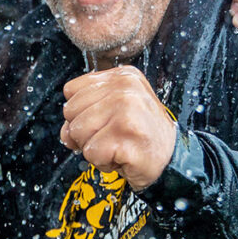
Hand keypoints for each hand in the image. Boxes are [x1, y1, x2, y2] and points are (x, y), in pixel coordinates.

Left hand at [60, 66, 177, 191]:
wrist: (172, 158)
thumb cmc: (137, 135)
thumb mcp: (111, 110)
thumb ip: (83, 112)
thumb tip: (66, 133)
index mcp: (122, 76)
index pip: (70, 90)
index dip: (80, 112)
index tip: (105, 120)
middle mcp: (126, 88)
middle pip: (70, 111)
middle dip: (84, 132)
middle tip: (112, 136)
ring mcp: (128, 111)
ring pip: (77, 132)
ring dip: (93, 148)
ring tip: (118, 145)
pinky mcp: (128, 135)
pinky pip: (91, 152)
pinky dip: (103, 162)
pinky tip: (123, 156)